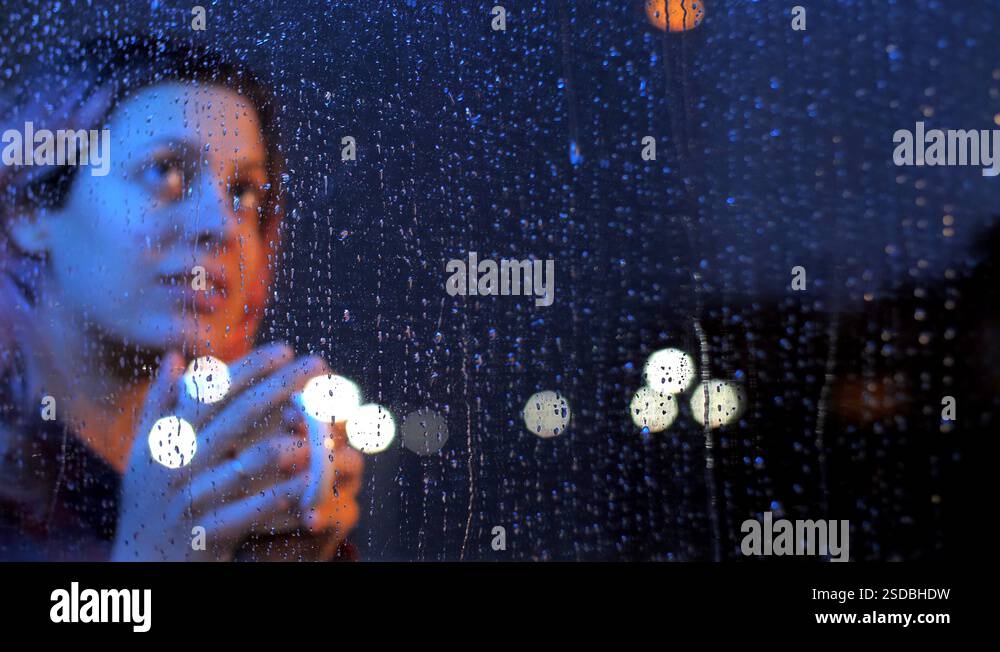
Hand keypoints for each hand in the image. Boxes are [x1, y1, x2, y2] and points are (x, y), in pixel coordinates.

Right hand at [111, 343, 359, 560]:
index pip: (211, 392)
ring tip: (313, 432)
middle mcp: (177, 464)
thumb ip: (159, 405)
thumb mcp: (144, 453)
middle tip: (318, 366)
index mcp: (166, 439)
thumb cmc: (149, 504)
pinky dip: (272, 500)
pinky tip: (301, 487)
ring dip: (279, 448)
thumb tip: (173, 357)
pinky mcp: (204, 533)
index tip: (284, 349)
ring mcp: (190, 500)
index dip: (249, 368)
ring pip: (239, 467)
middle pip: (236, 417)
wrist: (141, 565)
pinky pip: (243, 514)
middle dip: (280, 387)